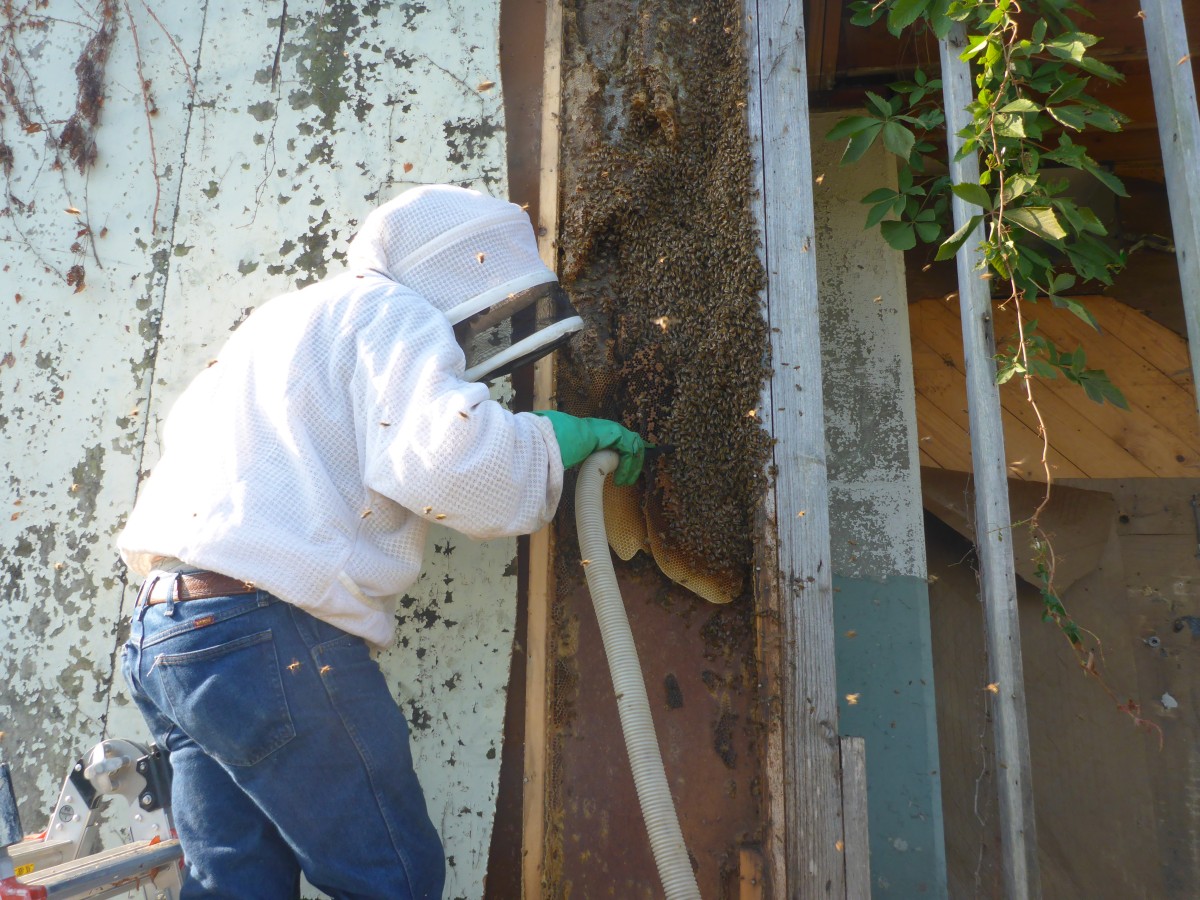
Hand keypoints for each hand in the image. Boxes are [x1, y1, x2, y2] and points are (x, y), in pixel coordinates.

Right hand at [531, 410, 646, 485]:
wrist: (557, 437)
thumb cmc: (561, 444)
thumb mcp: (577, 450)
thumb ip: (586, 454)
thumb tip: (582, 464)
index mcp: (600, 431)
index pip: (622, 439)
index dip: (630, 452)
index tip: (632, 465)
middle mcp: (608, 428)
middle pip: (632, 442)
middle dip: (635, 461)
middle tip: (630, 478)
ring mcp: (612, 430)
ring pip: (633, 447)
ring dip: (632, 466)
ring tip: (625, 482)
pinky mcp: (615, 435)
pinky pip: (628, 452)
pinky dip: (627, 467)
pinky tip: (620, 480)